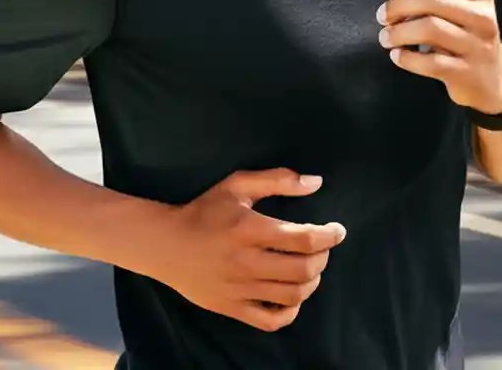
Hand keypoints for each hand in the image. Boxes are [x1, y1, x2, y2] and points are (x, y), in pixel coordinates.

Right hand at [154, 168, 345, 332]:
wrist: (165, 245)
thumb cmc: (204, 212)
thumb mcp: (237, 185)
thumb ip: (278, 180)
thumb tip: (316, 182)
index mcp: (249, 229)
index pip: (305, 239)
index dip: (330, 236)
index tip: (337, 231)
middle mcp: (246, 262)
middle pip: (304, 269)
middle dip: (323, 258)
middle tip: (322, 249)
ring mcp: (239, 289)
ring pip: (293, 295)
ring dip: (312, 282)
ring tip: (310, 270)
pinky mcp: (231, 308)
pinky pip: (271, 321)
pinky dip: (290, 312)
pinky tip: (292, 297)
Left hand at [377, 0, 501, 113]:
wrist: (495, 78)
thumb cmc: (468, 27)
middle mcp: (482, 14)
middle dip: (398, 6)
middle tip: (381, 16)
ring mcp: (476, 45)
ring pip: (430, 30)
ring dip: (398, 33)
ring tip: (385, 37)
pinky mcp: (466, 72)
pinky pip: (431, 63)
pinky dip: (407, 59)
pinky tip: (397, 56)